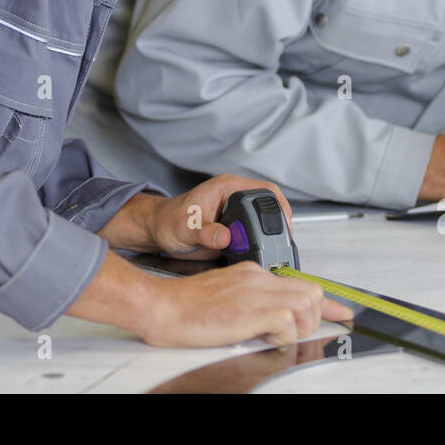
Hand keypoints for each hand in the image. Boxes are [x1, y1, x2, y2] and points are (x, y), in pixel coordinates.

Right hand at [137, 261, 352, 347]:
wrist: (160, 306)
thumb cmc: (185, 306)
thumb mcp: (225, 296)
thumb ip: (250, 301)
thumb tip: (272, 320)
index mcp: (251, 273)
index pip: (299, 282)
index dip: (326, 302)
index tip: (341, 312)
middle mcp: (257, 278)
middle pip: (311, 291)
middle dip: (315, 317)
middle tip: (297, 333)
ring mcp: (254, 292)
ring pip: (306, 303)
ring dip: (301, 326)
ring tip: (278, 336)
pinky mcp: (248, 311)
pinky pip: (286, 322)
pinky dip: (284, 336)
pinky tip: (265, 339)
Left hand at [148, 173, 294, 260]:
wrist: (160, 231)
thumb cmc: (169, 221)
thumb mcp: (185, 227)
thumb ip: (204, 232)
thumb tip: (225, 237)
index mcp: (227, 188)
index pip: (264, 190)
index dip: (279, 205)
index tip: (284, 225)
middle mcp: (236, 198)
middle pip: (271, 207)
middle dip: (279, 225)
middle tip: (280, 244)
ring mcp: (238, 215)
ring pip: (266, 222)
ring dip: (271, 237)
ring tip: (272, 252)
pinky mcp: (236, 230)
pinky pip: (256, 236)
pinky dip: (261, 245)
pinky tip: (261, 256)